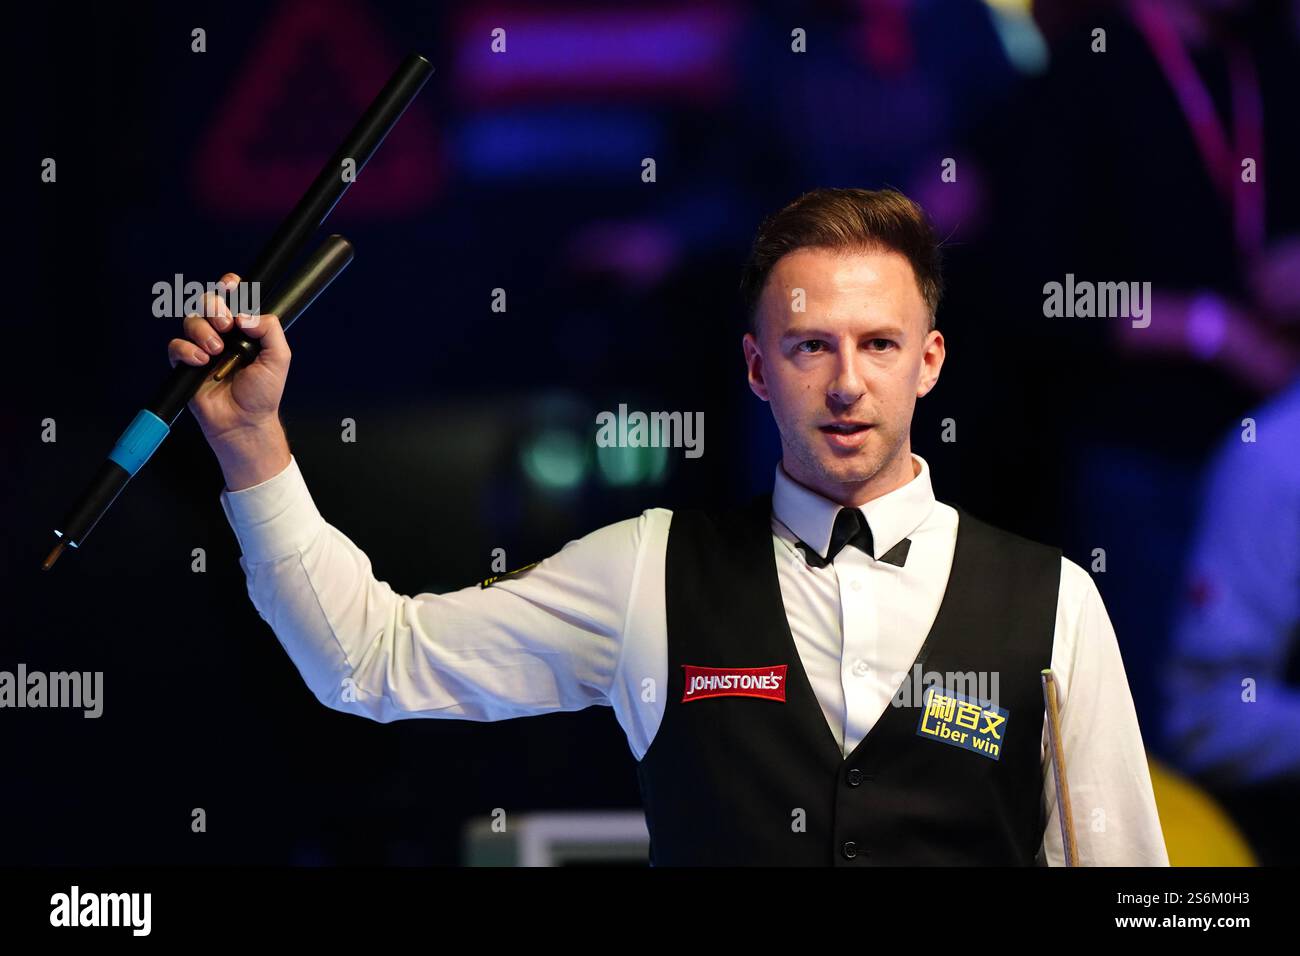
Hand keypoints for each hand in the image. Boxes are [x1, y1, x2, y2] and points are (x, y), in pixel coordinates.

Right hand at [167, 272, 291, 488]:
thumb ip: (269, 329)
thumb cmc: (263, 393)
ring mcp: (203, 347)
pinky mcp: (186, 364)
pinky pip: (176, 345)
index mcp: (243, 328)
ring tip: (216, 351)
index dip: (229, 286)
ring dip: (202, 331)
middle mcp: (222, 334)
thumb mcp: (278, 358)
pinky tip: (202, 362)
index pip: (232, 297)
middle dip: (213, 306)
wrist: (245, 422)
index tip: (231, 287)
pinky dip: (187, 350)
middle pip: (207, 302)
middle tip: (226, 325)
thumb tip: (246, 314)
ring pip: (190, 320)